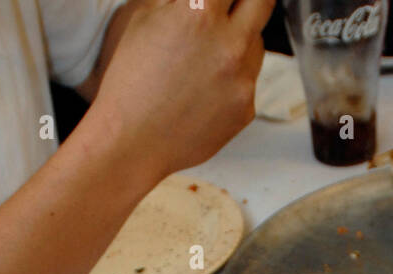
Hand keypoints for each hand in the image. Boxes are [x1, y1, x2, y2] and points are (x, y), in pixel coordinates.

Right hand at [87, 0, 274, 183]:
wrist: (131, 141)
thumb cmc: (129, 81)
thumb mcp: (143, 16)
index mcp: (200, 12)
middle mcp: (229, 43)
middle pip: (263, 1)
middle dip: (249, 0)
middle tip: (234, 6)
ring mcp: (242, 79)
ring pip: (257, 43)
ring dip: (240, 39)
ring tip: (206, 56)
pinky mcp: (246, 108)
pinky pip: (248, 80)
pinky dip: (232, 78)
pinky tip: (205, 88)